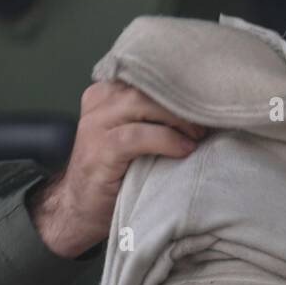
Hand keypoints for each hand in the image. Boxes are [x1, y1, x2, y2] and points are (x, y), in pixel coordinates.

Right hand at [31, 82, 205, 257]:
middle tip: (205, 124)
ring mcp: (95, 125)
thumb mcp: (134, 137)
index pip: (147, 75)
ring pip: (142, 104)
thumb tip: (199, 109)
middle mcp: (98, 102)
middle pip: (148, 86)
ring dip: (177, 120)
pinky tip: (183, 150)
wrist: (79, 209)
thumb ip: (151, 117)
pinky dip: (165, 140)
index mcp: (107, 93)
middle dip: (181, 103)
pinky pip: (136, 136)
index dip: (178, 86)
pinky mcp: (99, 150)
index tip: (204, 100)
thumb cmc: (116, 174)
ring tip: (197, 137)